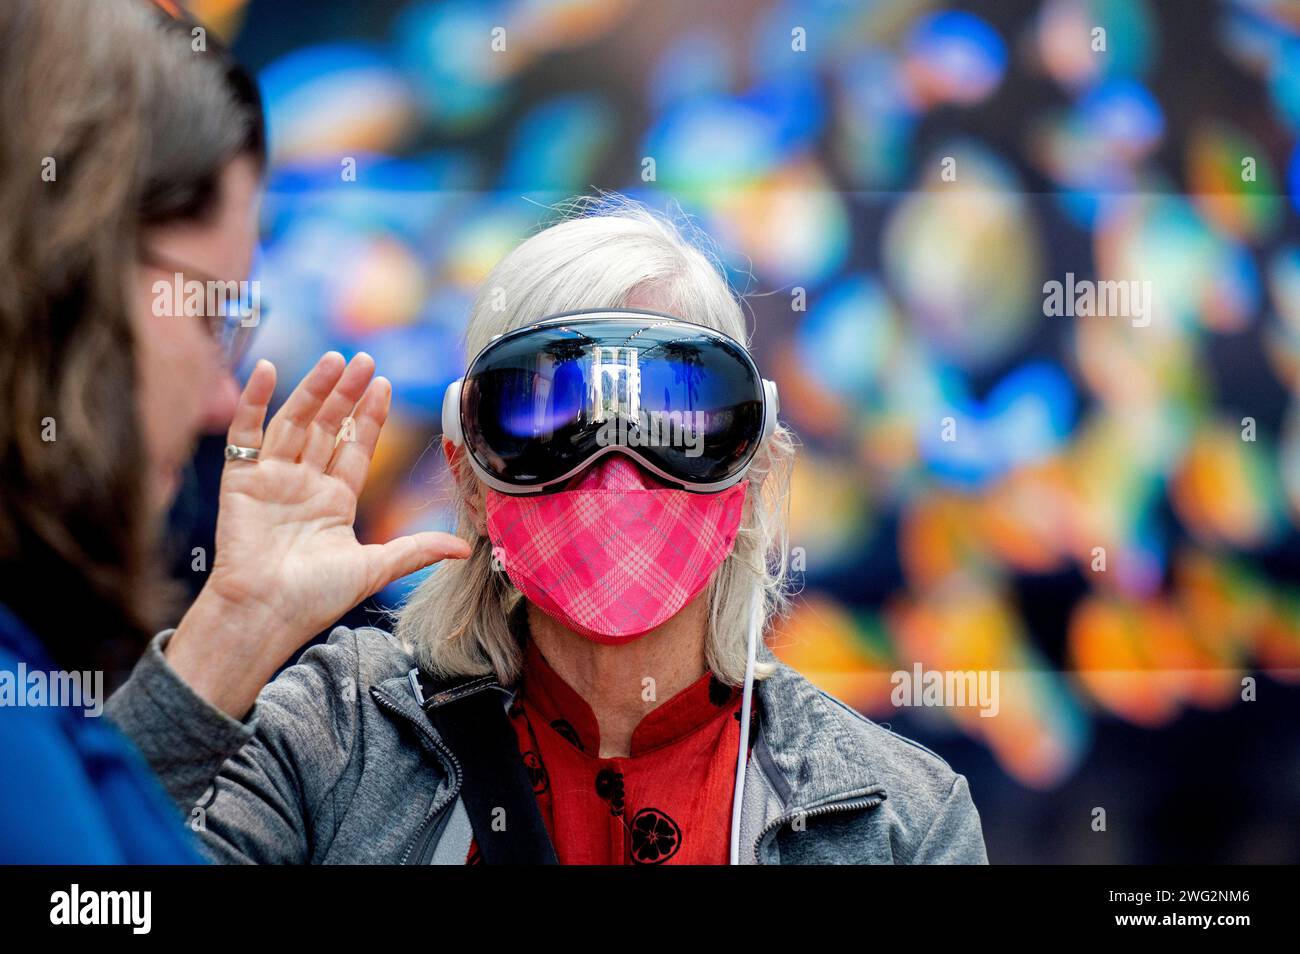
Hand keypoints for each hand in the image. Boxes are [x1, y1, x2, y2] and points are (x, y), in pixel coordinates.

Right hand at [167, 352, 469, 716]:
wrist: (265, 614)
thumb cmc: (316, 598)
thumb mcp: (376, 568)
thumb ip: (417, 549)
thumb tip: (465, 548)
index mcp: (335, 502)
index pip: (355, 447)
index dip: (369, 416)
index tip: (383, 384)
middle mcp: (304, 485)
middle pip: (328, 427)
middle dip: (347, 394)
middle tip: (364, 359)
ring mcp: (272, 479)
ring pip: (295, 422)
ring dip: (313, 390)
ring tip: (334, 360)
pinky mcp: (240, 480)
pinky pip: (246, 433)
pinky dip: (254, 401)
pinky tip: (267, 370)